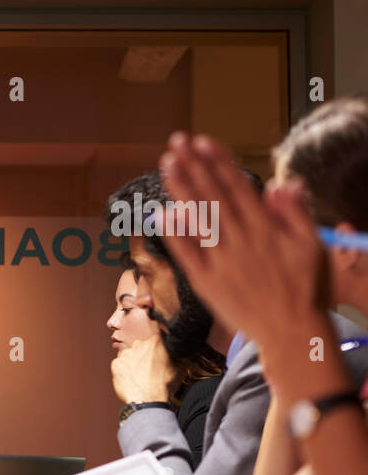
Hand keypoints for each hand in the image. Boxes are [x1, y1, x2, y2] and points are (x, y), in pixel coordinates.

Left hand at [110, 335, 174, 403]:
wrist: (147, 399)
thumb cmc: (163, 385)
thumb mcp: (180, 368)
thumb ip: (179, 356)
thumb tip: (181, 354)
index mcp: (156, 341)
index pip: (156, 341)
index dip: (157, 351)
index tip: (157, 358)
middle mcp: (139, 344)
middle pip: (141, 347)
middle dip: (144, 356)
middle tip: (149, 369)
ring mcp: (125, 354)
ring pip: (130, 356)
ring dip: (134, 363)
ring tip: (140, 376)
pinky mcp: (116, 364)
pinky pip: (120, 365)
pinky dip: (124, 371)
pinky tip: (132, 379)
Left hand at [160, 132, 330, 366]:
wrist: (291, 333)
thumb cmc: (306, 289)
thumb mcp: (312, 246)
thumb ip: (295, 214)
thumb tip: (281, 183)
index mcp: (266, 229)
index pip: (238, 187)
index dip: (218, 162)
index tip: (202, 142)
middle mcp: (241, 241)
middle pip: (214, 197)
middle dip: (195, 167)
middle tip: (176, 142)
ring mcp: (221, 261)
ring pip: (199, 219)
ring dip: (181, 190)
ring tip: (167, 165)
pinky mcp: (207, 282)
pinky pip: (187, 254)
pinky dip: (175, 233)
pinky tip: (162, 212)